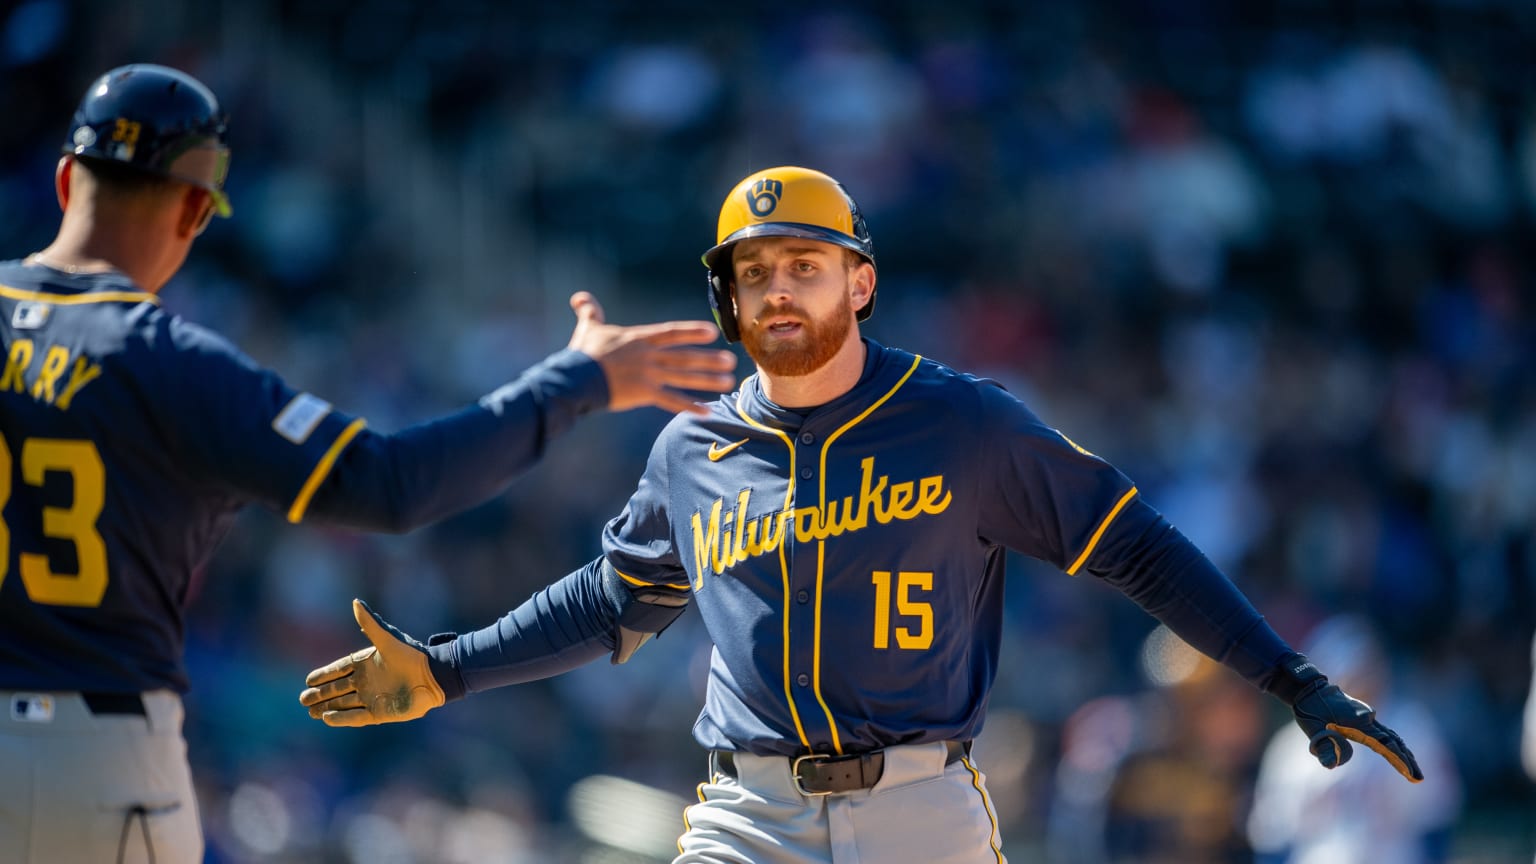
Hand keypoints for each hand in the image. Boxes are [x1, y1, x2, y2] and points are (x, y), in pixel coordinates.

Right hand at [298, 599, 444, 727]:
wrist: (434, 675)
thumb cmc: (411, 654)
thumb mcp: (387, 638)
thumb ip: (370, 623)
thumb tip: (356, 602)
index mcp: (366, 663)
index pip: (339, 670)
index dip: (324, 675)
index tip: (308, 680)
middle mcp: (367, 681)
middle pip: (338, 689)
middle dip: (320, 694)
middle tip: (303, 699)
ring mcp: (373, 697)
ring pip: (344, 704)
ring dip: (327, 708)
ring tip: (310, 712)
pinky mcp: (380, 712)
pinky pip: (357, 717)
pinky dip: (342, 718)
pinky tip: (327, 719)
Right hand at [566, 291, 735, 413]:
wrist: (576, 378)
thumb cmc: (582, 353)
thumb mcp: (589, 328)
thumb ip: (589, 312)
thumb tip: (578, 297)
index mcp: (640, 338)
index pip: (672, 332)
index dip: (693, 331)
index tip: (712, 332)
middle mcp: (649, 355)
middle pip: (685, 356)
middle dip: (709, 359)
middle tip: (731, 360)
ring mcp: (649, 375)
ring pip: (684, 377)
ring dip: (707, 380)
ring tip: (727, 381)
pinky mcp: (644, 394)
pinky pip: (672, 401)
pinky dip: (689, 406)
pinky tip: (706, 411)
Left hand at [1277, 656, 1422, 782]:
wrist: (1309, 688)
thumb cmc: (1310, 709)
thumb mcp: (1312, 729)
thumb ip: (1324, 746)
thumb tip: (1331, 765)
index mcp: (1358, 721)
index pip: (1384, 743)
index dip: (1398, 759)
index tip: (1411, 773)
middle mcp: (1368, 717)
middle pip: (1394, 741)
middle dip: (1407, 760)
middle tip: (1419, 779)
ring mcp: (1368, 716)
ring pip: (1392, 736)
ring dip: (1403, 753)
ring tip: (1413, 772)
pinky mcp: (1365, 717)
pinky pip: (1385, 732)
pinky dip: (1395, 745)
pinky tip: (1400, 754)